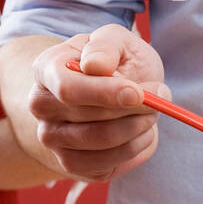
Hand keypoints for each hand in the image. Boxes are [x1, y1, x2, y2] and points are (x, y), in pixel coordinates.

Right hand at [29, 24, 169, 180]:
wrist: (114, 90)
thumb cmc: (115, 61)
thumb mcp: (117, 40)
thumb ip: (107, 45)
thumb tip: (95, 65)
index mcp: (46, 69)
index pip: (68, 89)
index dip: (105, 93)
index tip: (139, 94)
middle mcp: (41, 106)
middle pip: (89, 117)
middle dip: (134, 108)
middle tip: (161, 96)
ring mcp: (52, 138)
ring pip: (102, 142)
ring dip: (139, 127)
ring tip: (152, 112)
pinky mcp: (71, 163)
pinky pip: (109, 164)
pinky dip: (136, 147)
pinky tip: (141, 131)